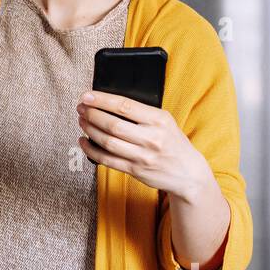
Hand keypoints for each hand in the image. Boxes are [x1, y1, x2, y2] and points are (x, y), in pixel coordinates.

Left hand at [75, 90, 213, 202]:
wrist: (188, 173)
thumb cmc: (173, 143)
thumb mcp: (165, 122)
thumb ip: (143, 113)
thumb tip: (109, 103)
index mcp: (159, 120)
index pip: (125, 106)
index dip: (102, 100)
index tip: (86, 96)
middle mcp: (151, 138)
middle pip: (112, 124)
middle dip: (92, 114)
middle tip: (81, 108)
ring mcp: (142, 156)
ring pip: (107, 141)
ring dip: (89, 129)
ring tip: (82, 120)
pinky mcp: (135, 170)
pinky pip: (107, 160)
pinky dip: (91, 150)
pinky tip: (84, 141)